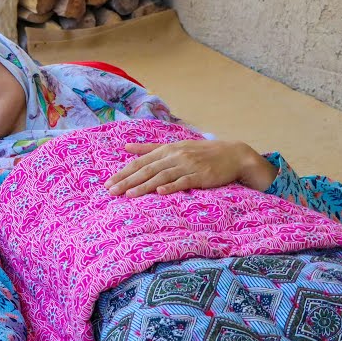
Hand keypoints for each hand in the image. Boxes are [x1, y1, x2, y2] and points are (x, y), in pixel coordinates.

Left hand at [104, 139, 277, 197]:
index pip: (140, 162)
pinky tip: (160, 192)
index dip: (123, 172)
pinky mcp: (201, 175)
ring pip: (161, 176)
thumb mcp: (175, 146)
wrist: (233, 154)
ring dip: (144, 185)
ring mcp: (188, 165)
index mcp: (167, 149)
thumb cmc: (201, 152)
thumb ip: (150, 148)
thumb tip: (126, 148)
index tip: (108, 183)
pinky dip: (171, 186)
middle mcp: (175, 155)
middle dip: (127, 180)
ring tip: (128, 194)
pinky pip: (184, 181)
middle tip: (111, 191)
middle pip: (147, 169)